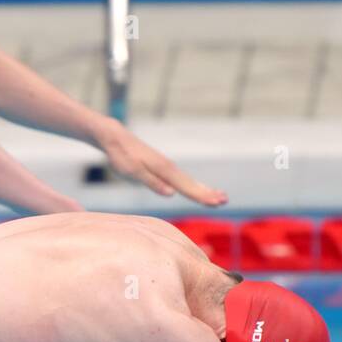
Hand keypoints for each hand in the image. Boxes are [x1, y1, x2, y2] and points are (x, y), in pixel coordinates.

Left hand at [93, 119, 226, 205]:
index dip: (201, 196)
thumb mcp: (134, 172)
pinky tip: (198, 189)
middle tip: (225, 200)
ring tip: (219, 196)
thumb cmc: (122, 156)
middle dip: (208, 193)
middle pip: (191, 184)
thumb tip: (171, 193)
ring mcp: (166, 167)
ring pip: (188, 181)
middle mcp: (169, 168)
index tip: (216, 202)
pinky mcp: (162, 167)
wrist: (116, 138)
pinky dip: (192, 185)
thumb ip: (152, 182)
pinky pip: (181, 179)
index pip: (186, 187)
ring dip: (204, 189)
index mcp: (164, 170)